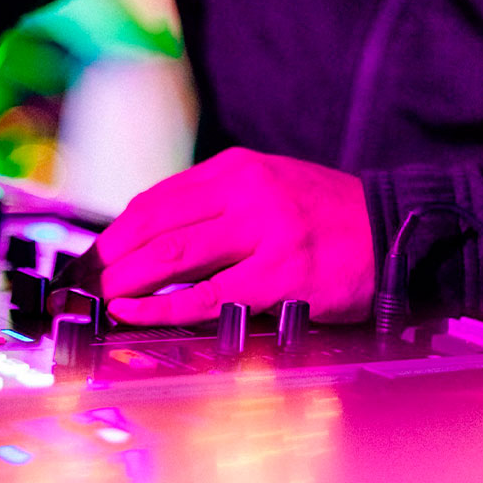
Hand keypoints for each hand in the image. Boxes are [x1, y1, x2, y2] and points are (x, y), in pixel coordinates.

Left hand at [66, 147, 374, 324]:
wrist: (395, 232)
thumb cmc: (323, 216)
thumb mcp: (265, 188)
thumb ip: (211, 207)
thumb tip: (148, 238)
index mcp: (237, 169)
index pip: (157, 200)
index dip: (116, 233)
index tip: (94, 257)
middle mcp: (248, 194)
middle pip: (157, 228)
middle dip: (113, 260)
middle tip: (88, 284)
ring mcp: (266, 235)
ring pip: (175, 259)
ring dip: (129, 282)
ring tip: (104, 298)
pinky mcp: (281, 277)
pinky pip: (208, 297)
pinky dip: (164, 309)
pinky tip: (136, 314)